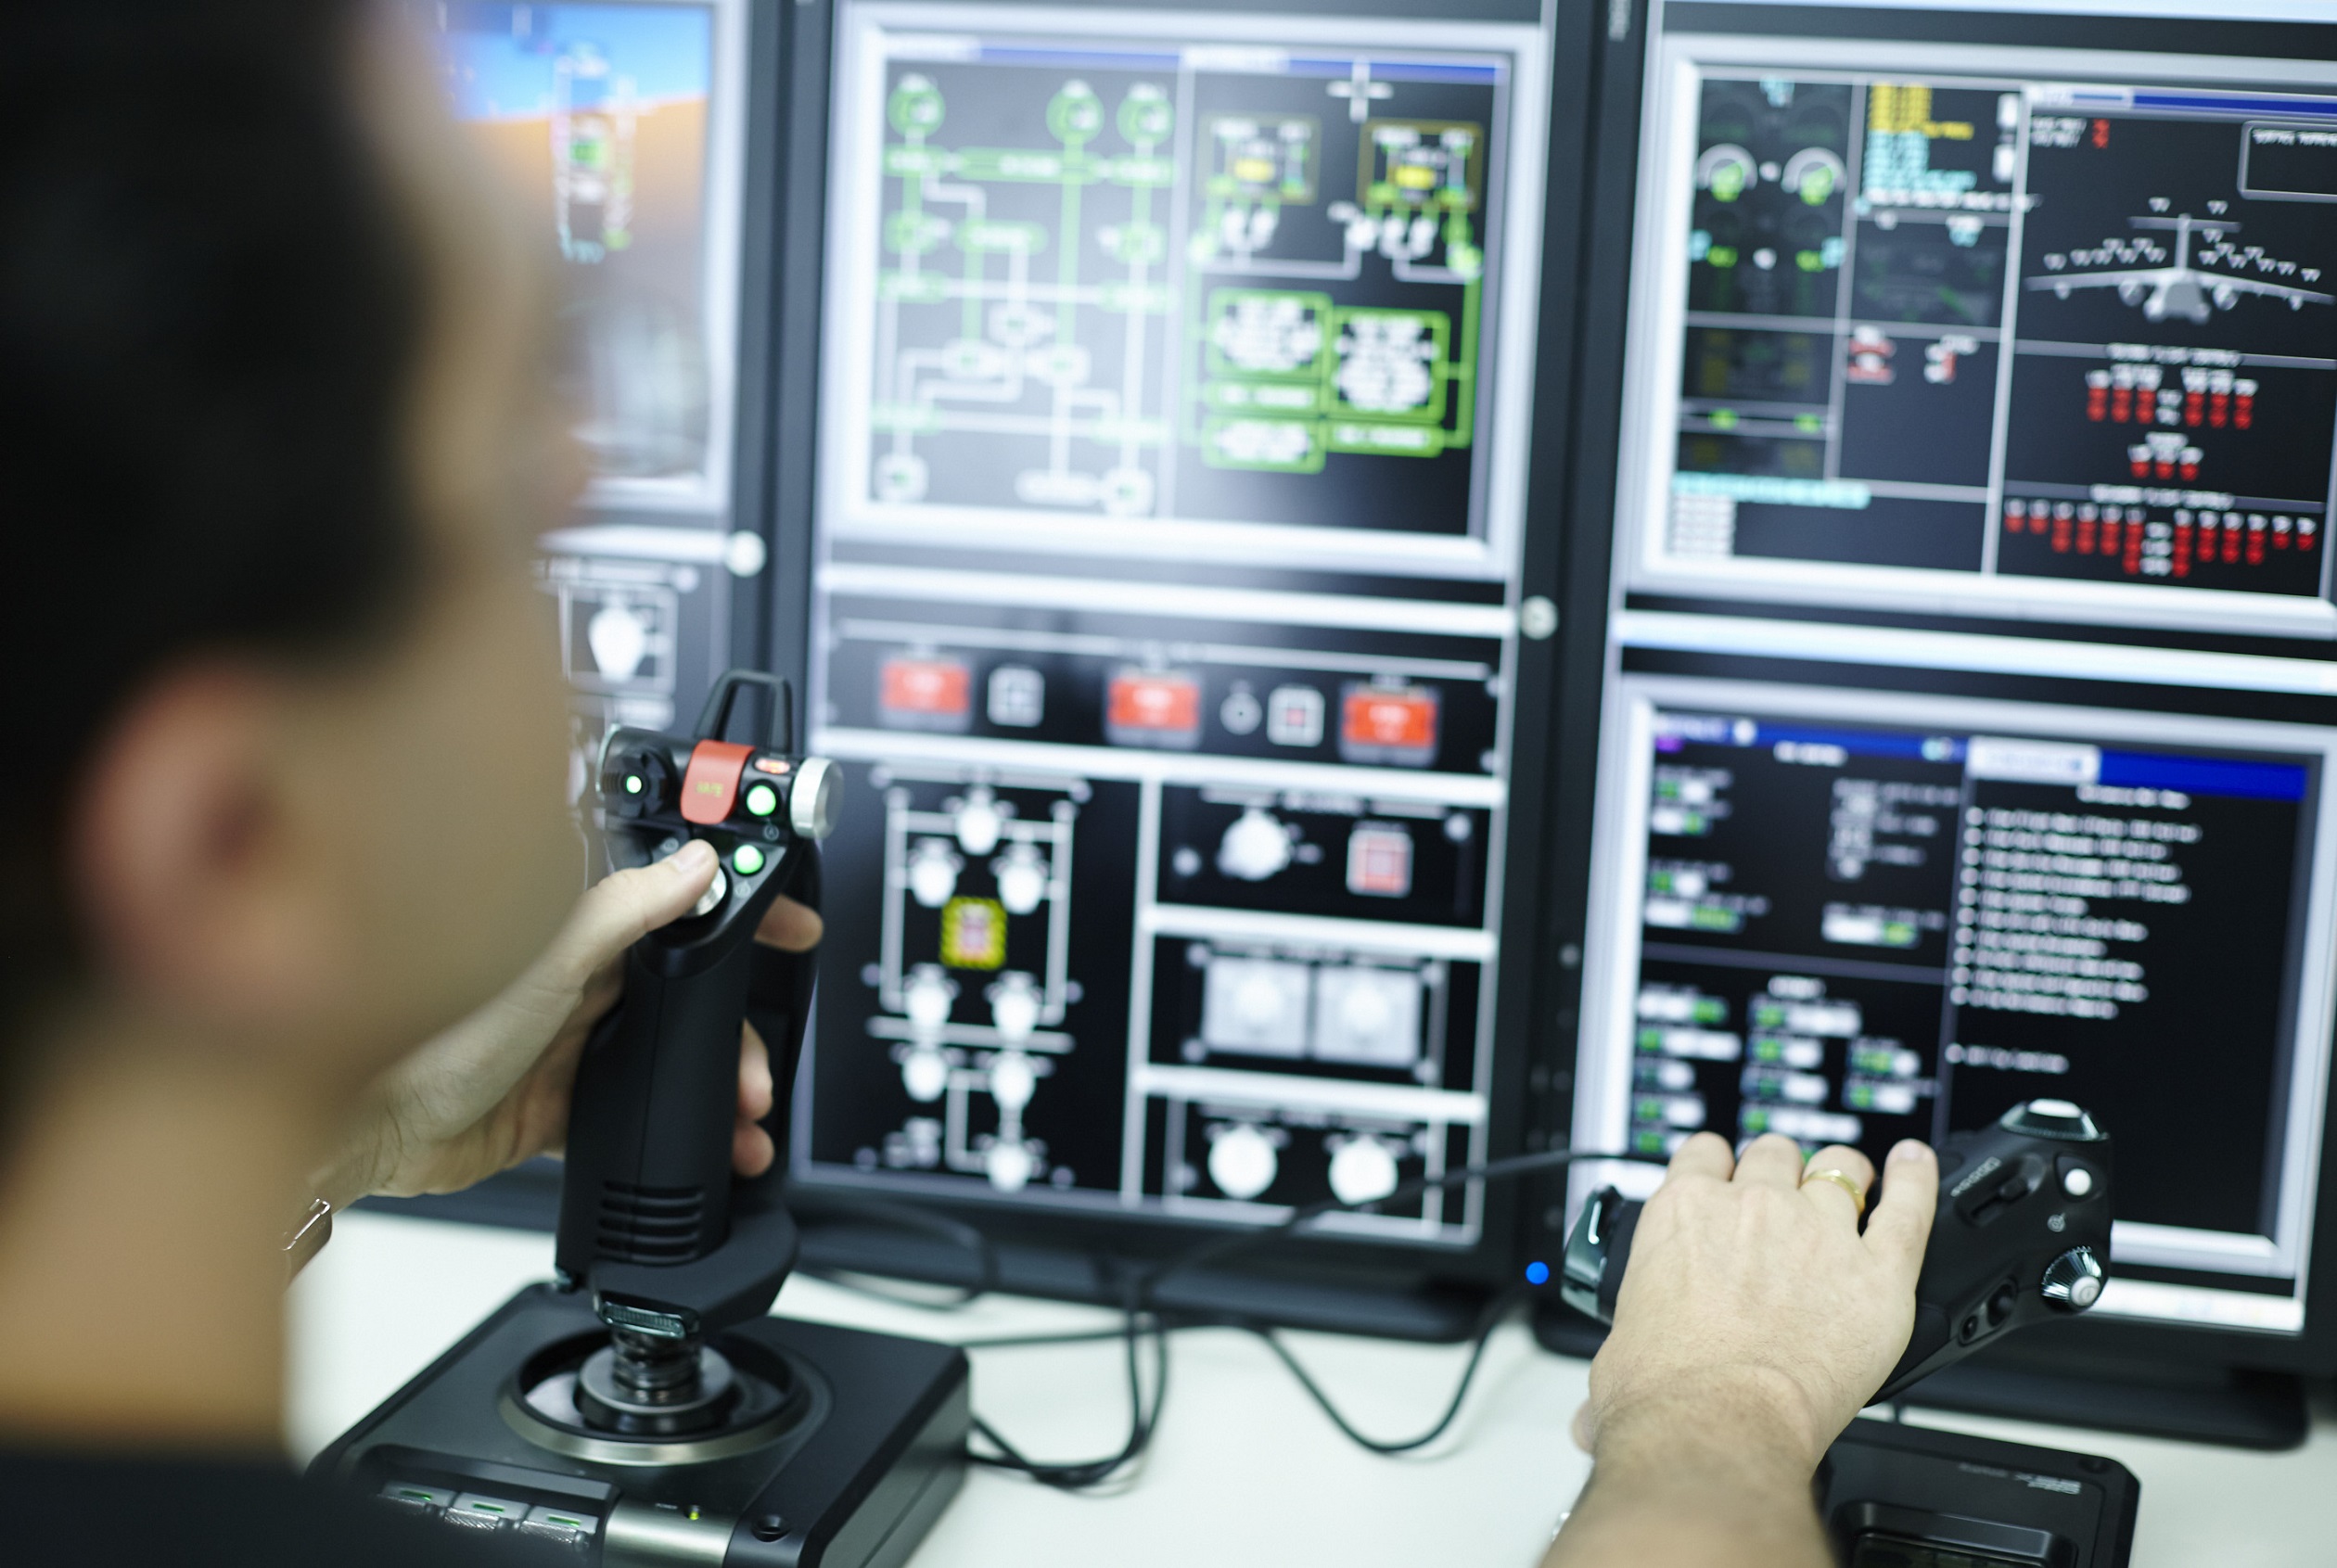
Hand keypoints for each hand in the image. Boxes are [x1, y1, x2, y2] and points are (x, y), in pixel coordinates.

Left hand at [317, 840, 821, 1205]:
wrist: (372, 1129)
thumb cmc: (431, 1031)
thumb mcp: (549, 961)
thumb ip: (627, 909)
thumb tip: (697, 864)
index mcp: (580, 936)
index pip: (680, 909)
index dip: (741, 913)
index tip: (794, 925)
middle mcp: (576, 987)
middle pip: (687, 1000)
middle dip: (739, 1035)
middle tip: (760, 1070)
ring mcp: (566, 1048)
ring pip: (667, 1063)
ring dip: (713, 1093)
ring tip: (739, 1124)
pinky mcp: (552, 1107)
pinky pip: (630, 1117)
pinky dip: (670, 1136)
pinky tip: (695, 1150)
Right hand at [1578, 1134, 1938, 1472]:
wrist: (1714, 1426)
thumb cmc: (1663, 1393)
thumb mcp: (1615, 1359)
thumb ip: (1620, 1363)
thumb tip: (1590, 1417)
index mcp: (1684, 1213)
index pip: (1704, 1153)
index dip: (1718, 1167)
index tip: (1725, 1183)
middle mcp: (1752, 1208)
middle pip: (1775, 1152)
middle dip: (1781, 1171)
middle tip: (1784, 1203)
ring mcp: (1818, 1232)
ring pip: (1841, 1168)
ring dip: (1843, 1177)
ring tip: (1852, 1190)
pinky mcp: (1877, 1272)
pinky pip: (1910, 1206)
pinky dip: (1917, 1180)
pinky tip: (1917, 1166)